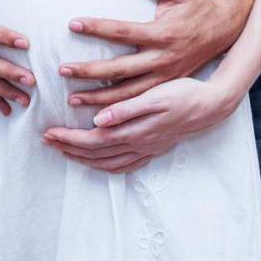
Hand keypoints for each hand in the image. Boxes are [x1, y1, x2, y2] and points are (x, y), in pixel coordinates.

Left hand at [44, 77, 238, 172]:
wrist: (212, 104)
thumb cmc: (184, 94)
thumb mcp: (156, 95)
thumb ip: (126, 109)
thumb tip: (99, 120)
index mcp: (137, 131)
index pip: (94, 140)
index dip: (69, 139)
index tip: (49, 132)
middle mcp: (140, 144)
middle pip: (97, 154)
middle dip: (70, 148)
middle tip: (48, 140)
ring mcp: (148, 149)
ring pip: (109, 162)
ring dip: (84, 159)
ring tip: (66, 151)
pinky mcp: (155, 148)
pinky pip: (126, 165)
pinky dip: (107, 166)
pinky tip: (100, 162)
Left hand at [57, 0, 252, 106]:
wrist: (225, 29)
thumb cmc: (198, 7)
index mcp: (163, 33)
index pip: (123, 31)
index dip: (97, 28)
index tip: (72, 24)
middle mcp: (162, 58)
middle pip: (120, 68)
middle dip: (90, 71)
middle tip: (62, 70)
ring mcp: (165, 75)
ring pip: (128, 92)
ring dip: (99, 97)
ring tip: (72, 99)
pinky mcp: (166, 85)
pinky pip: (139, 100)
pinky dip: (119, 107)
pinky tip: (98, 112)